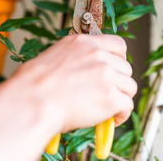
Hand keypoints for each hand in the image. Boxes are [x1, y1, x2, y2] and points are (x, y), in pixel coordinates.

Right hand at [5, 34, 136, 132]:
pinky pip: (127, 106)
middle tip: (108, 93)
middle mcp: (98, 56)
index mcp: (84, 43)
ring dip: (121, 98)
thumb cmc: (34, 85)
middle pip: (126, 68)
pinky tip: (110, 119)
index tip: (114, 70)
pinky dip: (121, 115)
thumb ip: (77, 58)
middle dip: (119, 82)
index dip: (118, 60)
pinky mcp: (110, 97)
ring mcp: (106, 76)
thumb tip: (86, 71)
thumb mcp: (55, 56)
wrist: (32, 101)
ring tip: (109, 108)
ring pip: (129, 87)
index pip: (118, 44)